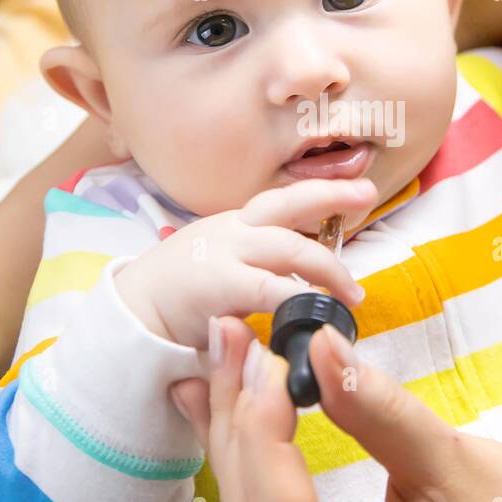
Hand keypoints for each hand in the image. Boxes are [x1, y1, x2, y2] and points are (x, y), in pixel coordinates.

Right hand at [115, 177, 376, 350]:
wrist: (130, 315)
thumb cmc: (181, 296)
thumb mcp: (224, 268)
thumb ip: (259, 267)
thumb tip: (302, 276)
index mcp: (235, 224)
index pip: (283, 200)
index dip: (321, 191)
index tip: (357, 187)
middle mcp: (232, 229)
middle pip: (288, 203)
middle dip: (331, 195)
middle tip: (370, 192)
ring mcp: (224, 252)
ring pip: (288, 247)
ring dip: (328, 267)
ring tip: (353, 293)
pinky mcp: (217, 284)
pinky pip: (268, 287)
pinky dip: (297, 297)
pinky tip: (319, 308)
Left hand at [175, 317, 501, 501]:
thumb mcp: (461, 462)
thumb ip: (378, 410)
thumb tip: (313, 347)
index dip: (264, 438)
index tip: (264, 361)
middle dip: (237, 436)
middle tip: (231, 346)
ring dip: (237, 453)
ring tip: (222, 369)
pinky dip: (255, 480)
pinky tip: (233, 420)